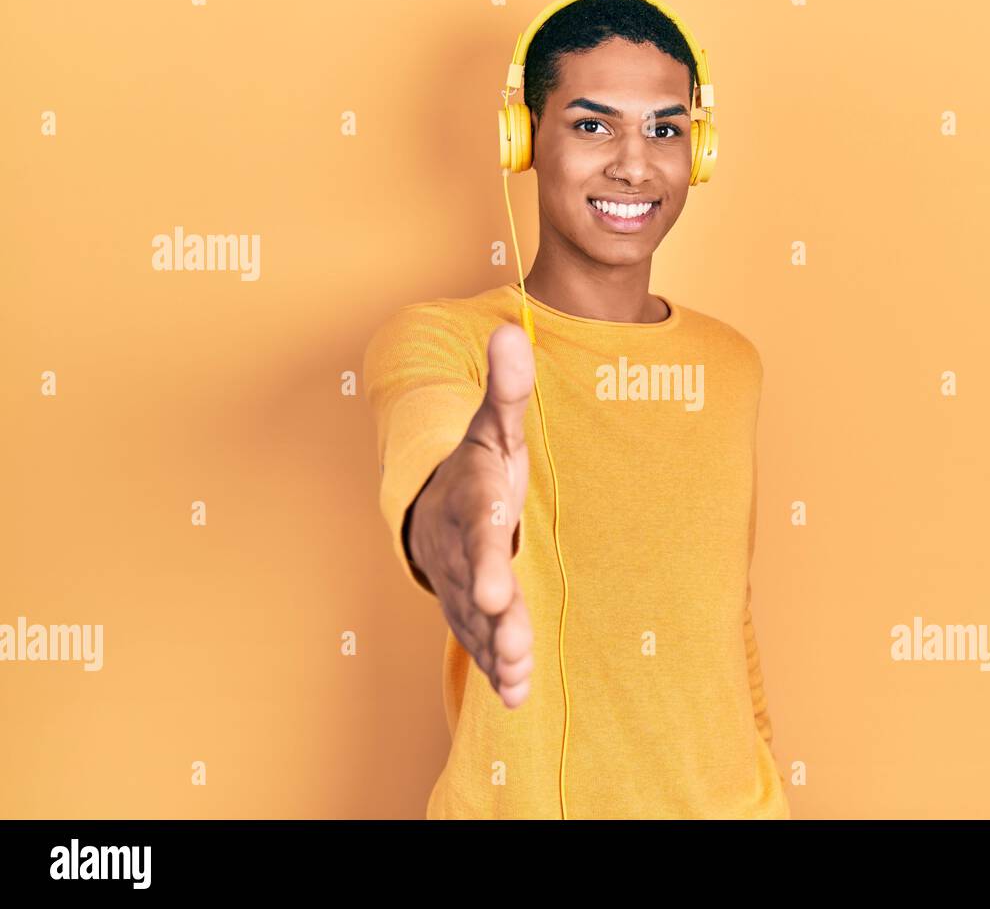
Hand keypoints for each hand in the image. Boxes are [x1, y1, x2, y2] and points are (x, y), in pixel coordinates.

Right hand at [406, 323, 534, 707]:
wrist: (437, 505)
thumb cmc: (480, 464)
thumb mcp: (494, 425)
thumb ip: (506, 389)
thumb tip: (511, 330)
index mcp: (471, 498)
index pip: (481, 526)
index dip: (491, 555)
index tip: (504, 585)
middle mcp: (461, 545)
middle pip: (478, 582)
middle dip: (494, 613)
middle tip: (512, 643)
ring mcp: (463, 581)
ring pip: (477, 619)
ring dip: (496, 648)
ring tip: (518, 677)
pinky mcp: (473, 609)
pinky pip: (481, 639)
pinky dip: (498, 668)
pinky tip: (518, 694)